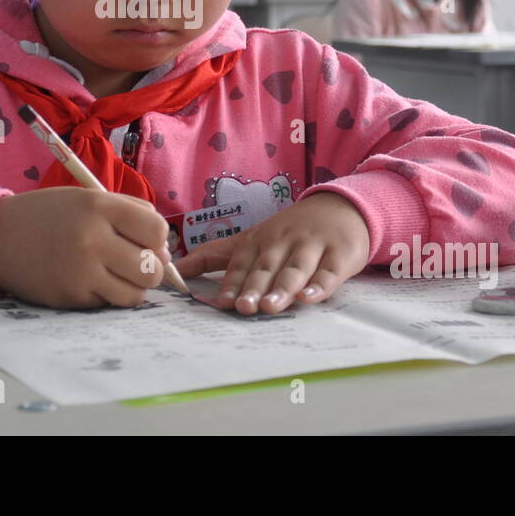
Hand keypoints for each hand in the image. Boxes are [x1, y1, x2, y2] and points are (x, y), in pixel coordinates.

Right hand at [0, 186, 173, 308]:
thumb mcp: (87, 198)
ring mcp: (81, 272)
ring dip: (134, 287)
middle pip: (151, 268)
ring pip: (136, 294)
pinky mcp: (72, 297)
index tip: (145, 240)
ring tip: (119, 275)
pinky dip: (109, 295)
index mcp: (99, 207)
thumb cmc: (50, 215)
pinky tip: (94, 281)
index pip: (156, 231)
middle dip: (151, 268)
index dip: (156, 239)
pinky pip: (109, 303)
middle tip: (136, 263)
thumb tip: (164, 251)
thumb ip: (130, 212)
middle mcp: (92, 239)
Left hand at [174, 192, 371, 315]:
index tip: (223, 303)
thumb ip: (214, 256)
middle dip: (254, 287)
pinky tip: (309, 298)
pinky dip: (319, 285)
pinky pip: (329, 272)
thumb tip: (174, 269)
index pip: (242, 263)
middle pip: (267, 267)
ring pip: (295, 269)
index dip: (232, 283)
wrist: (340, 208)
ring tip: (270, 306)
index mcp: (259, 240)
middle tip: (244, 308)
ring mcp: (312, 247)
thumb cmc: (288, 231)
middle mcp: (283, 241)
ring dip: (282, 288)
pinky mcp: (339, 255)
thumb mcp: (251, 239)